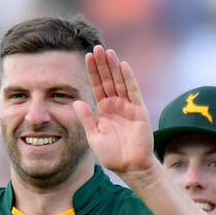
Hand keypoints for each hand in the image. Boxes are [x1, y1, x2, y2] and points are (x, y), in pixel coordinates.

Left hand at [72, 46, 157, 183]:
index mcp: (103, 110)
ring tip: (108, 51)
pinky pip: (133, 91)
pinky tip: (123, 66)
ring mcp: (128, 106)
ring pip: (119, 82)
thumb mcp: (93, 136)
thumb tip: (76, 101)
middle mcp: (116, 105)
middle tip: (97, 47)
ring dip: (114, 67)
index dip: (92, 71)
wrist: (130, 167)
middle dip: (102, 64)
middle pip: (108, 80)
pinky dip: (128, 78)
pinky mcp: (139, 111)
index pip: (97, 86)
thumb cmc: (112, 155)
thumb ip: (86, 118)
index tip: (87, 56)